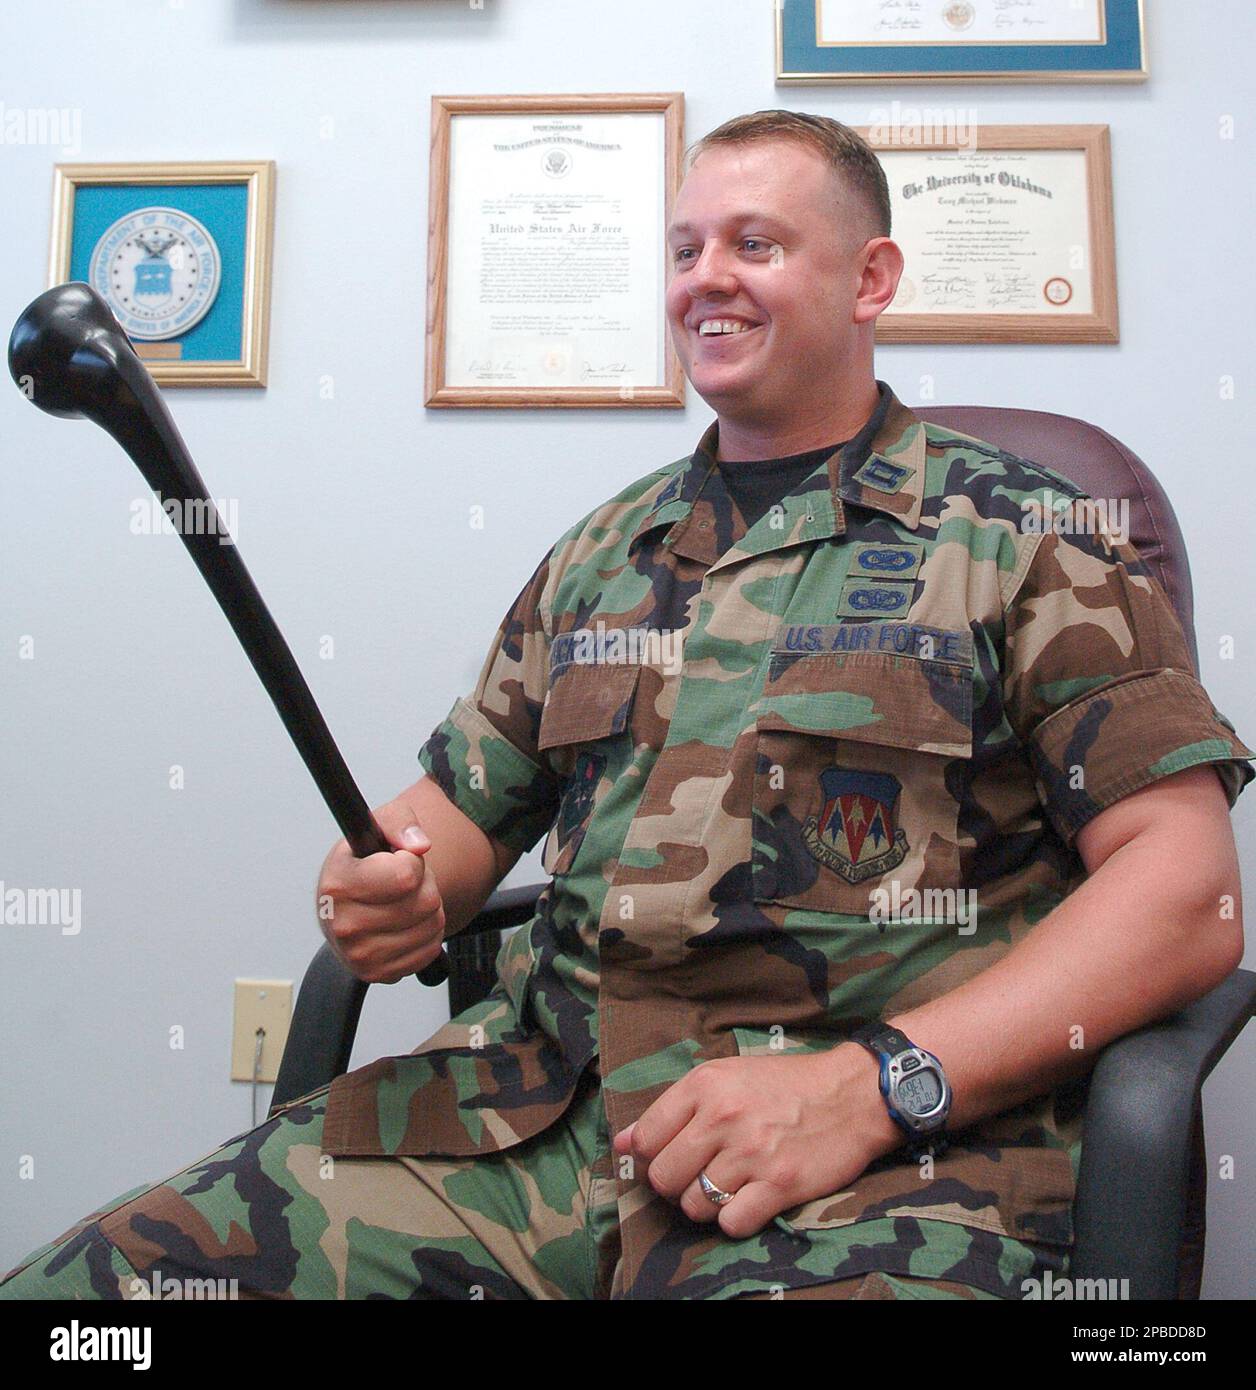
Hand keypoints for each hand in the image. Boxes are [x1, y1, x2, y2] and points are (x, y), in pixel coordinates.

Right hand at [316, 797, 445, 982]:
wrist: (345, 904)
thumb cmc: (363, 863)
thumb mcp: (378, 827)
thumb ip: (400, 822)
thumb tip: (419, 845)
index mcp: (338, 884)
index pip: (406, 875)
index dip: (413, 862)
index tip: (398, 860)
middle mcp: (342, 924)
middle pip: (425, 902)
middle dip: (424, 886)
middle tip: (403, 884)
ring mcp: (358, 955)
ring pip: (432, 926)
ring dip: (429, 912)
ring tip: (404, 902)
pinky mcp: (376, 974)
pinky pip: (429, 951)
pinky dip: (426, 936)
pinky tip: (405, 925)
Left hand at [612, 1044, 903, 1237]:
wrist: (852, 1094)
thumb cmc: (785, 1085)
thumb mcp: (725, 1078)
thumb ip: (673, 1109)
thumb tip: (621, 1143)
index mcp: (705, 1085)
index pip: (644, 1137)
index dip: (649, 1155)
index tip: (668, 1155)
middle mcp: (723, 1117)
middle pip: (662, 1176)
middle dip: (674, 1184)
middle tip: (699, 1175)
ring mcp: (752, 1153)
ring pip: (693, 1205)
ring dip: (705, 1204)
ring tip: (727, 1186)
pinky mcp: (780, 1185)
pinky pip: (731, 1223)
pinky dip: (735, 1220)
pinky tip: (749, 1200)